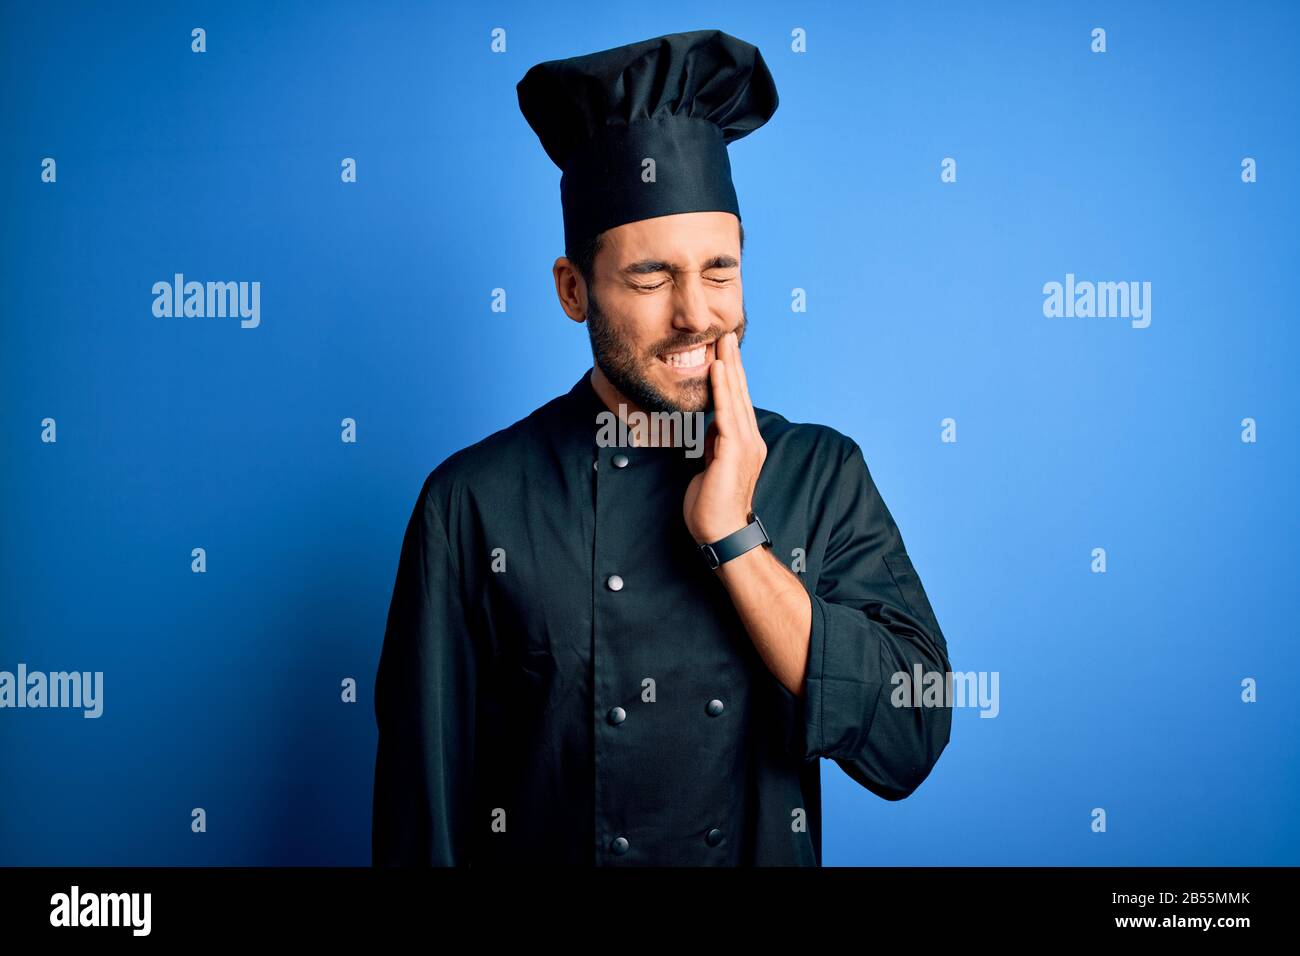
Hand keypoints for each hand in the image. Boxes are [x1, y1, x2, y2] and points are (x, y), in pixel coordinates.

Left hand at [683, 330, 766, 544]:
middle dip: (732, 363)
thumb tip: (709, 428)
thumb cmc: (712, 507)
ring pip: (735, 398)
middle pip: (739, 394)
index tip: (723, 353)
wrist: (721, 533)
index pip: (736, 403)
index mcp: (744, 443)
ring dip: (729, 367)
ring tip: (723, 343)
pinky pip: (727, 413)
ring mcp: (745, 445)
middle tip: (726, 335)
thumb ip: (713, 445)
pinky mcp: (734, 451)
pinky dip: (723, 389)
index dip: (731, 376)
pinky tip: (718, 369)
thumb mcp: (710, 467)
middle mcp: (750, 440)